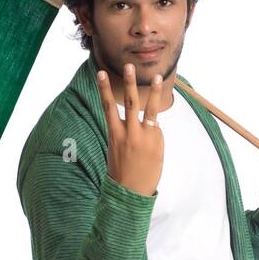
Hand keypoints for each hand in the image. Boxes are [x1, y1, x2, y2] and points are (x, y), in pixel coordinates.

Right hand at [96, 62, 165, 196]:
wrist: (131, 193)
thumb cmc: (122, 172)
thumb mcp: (118, 150)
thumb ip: (129, 132)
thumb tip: (148, 120)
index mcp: (115, 134)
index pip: (108, 106)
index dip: (104, 89)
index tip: (100, 73)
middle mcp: (129, 133)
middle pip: (130, 102)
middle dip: (130, 83)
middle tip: (129, 66)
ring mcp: (145, 137)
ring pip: (150, 110)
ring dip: (153, 92)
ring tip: (157, 77)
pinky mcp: (157, 142)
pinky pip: (156, 132)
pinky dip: (154, 135)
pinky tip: (150, 150)